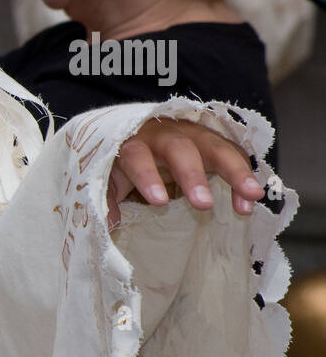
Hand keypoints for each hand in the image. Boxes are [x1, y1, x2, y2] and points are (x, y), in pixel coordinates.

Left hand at [106, 117, 267, 230]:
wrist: (139, 132)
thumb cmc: (123, 161)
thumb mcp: (108, 177)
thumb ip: (104, 198)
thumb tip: (108, 224)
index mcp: (132, 143)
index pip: (137, 157)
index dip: (147, 177)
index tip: (159, 202)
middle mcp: (163, 134)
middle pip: (180, 149)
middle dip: (193, 175)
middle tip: (203, 205)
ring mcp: (192, 133)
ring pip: (215, 146)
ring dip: (235, 171)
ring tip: (252, 196)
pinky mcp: (212, 139)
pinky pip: (233, 152)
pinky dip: (244, 173)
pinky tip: (251, 198)